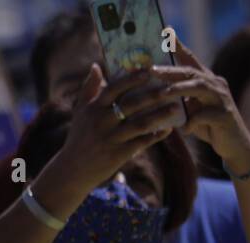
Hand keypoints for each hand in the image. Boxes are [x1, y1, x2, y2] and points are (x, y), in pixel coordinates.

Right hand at [45, 64, 182, 202]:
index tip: (148, 70)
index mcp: (94, 109)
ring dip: (160, 115)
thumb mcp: (80, 112)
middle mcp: (102, 122)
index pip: (114, 89)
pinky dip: (155, 136)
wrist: (72, 170)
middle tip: (172, 86)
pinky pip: (141, 143)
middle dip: (153, 95)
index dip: (131, 79)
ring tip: (176, 107)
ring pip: (140, 124)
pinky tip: (168, 130)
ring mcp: (111, 139)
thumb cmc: (78, 138)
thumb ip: (89, 89)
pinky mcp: (118, 155)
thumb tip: (96, 65)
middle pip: (132, 104)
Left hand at [152, 38, 249, 174]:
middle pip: (192, 72)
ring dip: (180, 90)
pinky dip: (193, 121)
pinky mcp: (225, 116)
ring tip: (163, 94)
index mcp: (206, 82)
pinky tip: (184, 129)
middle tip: (151, 70)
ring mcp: (222, 99)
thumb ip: (178, 102)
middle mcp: (215, 85)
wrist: (234, 144)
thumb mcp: (190, 112)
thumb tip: (154, 96)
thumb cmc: (208, 126)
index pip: (191, 61)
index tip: (166, 34)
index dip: (179, 48)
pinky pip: (206, 115)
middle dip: (171, 70)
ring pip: (201, 88)